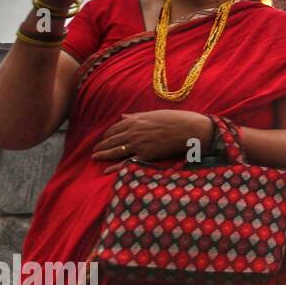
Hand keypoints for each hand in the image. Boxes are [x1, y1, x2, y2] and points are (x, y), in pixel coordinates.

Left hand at [94, 110, 213, 171]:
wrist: (191, 130)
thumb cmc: (176, 119)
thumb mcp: (154, 114)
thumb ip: (137, 116)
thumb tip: (123, 116)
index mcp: (135, 121)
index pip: (115, 128)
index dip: (107, 134)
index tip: (104, 138)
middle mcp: (134, 132)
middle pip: (112, 140)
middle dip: (101, 145)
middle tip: (95, 150)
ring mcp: (139, 144)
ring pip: (115, 150)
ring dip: (103, 154)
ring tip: (95, 157)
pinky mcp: (146, 155)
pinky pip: (126, 162)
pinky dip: (115, 167)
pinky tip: (106, 170)